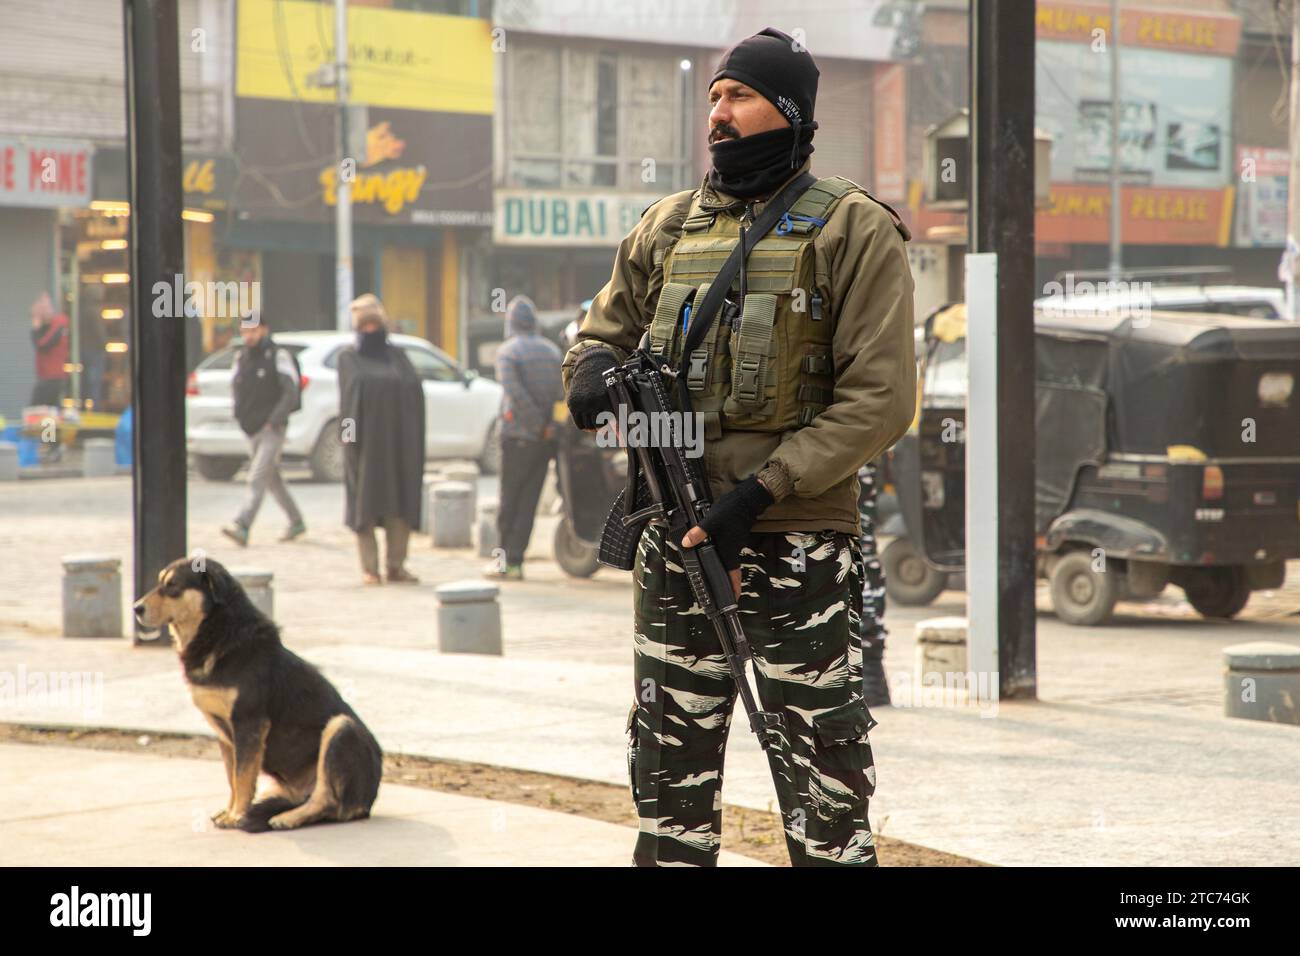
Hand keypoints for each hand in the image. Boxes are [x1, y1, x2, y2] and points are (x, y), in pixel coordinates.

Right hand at [566, 347, 619, 429]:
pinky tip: (590, 421)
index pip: (613, 421)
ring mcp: (581, 402)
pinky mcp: (572, 403)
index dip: (617, 430)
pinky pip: (579, 424)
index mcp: (607, 397)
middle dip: (604, 428)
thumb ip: (618, 412)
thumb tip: (621, 436)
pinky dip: (585, 426)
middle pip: (599, 425)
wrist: (592, 364)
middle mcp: (593, 400)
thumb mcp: (616, 393)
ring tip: (598, 423)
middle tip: (607, 426)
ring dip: (594, 428)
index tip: (621, 438)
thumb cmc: (609, 381)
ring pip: (589, 426)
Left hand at [680, 477, 773, 598]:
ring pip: (728, 564)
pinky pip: (726, 555)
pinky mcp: (732, 539)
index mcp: (729, 552)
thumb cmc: (732, 512)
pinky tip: (712, 558)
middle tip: (721, 596)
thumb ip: (699, 533)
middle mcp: (732, 552)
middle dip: (726, 585)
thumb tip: (686, 543)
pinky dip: (720, 560)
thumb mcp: (712, 521)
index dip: (732, 590)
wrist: (747, 500)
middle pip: (730, 573)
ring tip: (715, 581)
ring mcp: (733, 545)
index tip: (733, 602)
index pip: (732, 576)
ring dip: (723, 573)